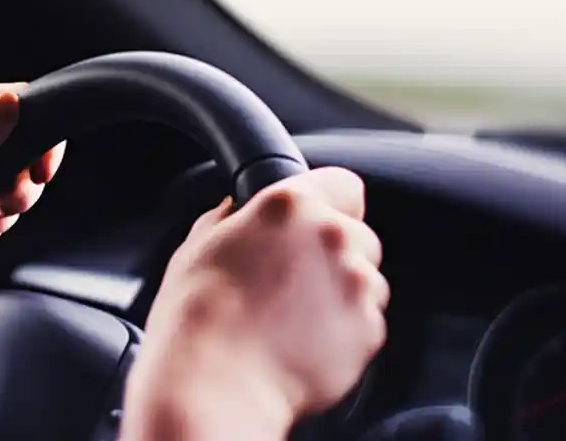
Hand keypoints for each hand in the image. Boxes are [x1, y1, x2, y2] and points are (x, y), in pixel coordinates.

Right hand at [122, 168, 386, 440]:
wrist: (213, 383)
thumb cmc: (196, 315)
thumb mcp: (200, 243)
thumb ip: (234, 218)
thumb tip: (240, 211)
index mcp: (289, 204)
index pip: (343, 183)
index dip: (330, 205)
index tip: (316, 224)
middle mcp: (332, 235)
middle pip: (359, 236)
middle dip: (334, 256)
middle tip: (293, 282)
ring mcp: (356, 283)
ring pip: (368, 280)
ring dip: (342, 294)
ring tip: (294, 319)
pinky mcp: (369, 330)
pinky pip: (366, 324)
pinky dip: (344, 333)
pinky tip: (303, 343)